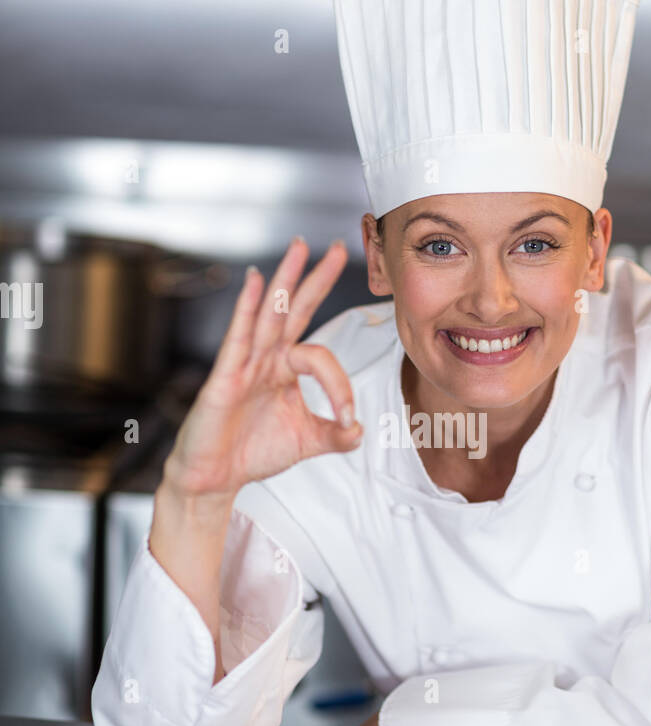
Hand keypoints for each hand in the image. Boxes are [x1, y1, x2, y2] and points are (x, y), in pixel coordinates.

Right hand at [164, 237, 363, 499]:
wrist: (214, 478)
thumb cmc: (252, 453)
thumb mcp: (306, 442)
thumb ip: (336, 434)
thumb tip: (361, 429)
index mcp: (285, 369)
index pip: (322, 358)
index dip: (341, 386)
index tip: (348, 418)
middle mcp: (266, 359)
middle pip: (295, 309)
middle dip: (316, 278)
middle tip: (337, 247)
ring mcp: (245, 363)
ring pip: (269, 314)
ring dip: (284, 280)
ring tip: (299, 248)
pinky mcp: (224, 375)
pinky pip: (238, 335)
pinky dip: (247, 307)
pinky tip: (256, 280)